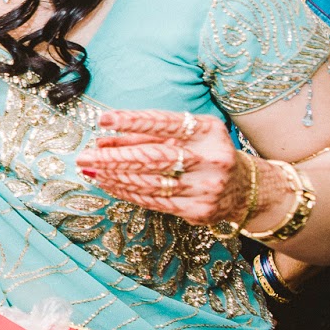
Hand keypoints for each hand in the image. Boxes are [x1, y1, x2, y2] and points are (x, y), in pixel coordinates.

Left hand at [76, 109, 251, 226]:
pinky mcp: (199, 210)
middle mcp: (210, 158)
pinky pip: (154, 201)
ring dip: (114, 176)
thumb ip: (145, 136)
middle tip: (85, 155)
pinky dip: (127, 192)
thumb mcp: (184, 136)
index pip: (165, 123)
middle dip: (114, 157)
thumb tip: (103, 139)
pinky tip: (109, 184)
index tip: (104, 119)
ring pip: (150, 182)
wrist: (244, 188)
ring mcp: (206, 186)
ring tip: (90, 170)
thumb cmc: (204, 153)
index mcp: (208, 130)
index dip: (132, 121)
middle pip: (154, 157)